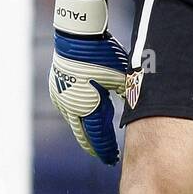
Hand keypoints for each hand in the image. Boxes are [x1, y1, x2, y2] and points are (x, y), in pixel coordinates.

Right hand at [49, 0, 128, 164]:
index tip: (112, 159)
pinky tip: (87, 116)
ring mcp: (61, 97)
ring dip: (86, 129)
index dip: (105, 149)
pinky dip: (79, 115)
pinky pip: (69, 107)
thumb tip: (135, 111)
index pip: (97, 136)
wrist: (77, 33)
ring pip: (75, 121)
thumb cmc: (102, 55)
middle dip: (95, 145)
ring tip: (97, 138)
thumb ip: (128, 96)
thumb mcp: (121, 77)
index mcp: (86, 107)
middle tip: (106, 155)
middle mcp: (71, 106)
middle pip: (83, 134)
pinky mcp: (57, 87)